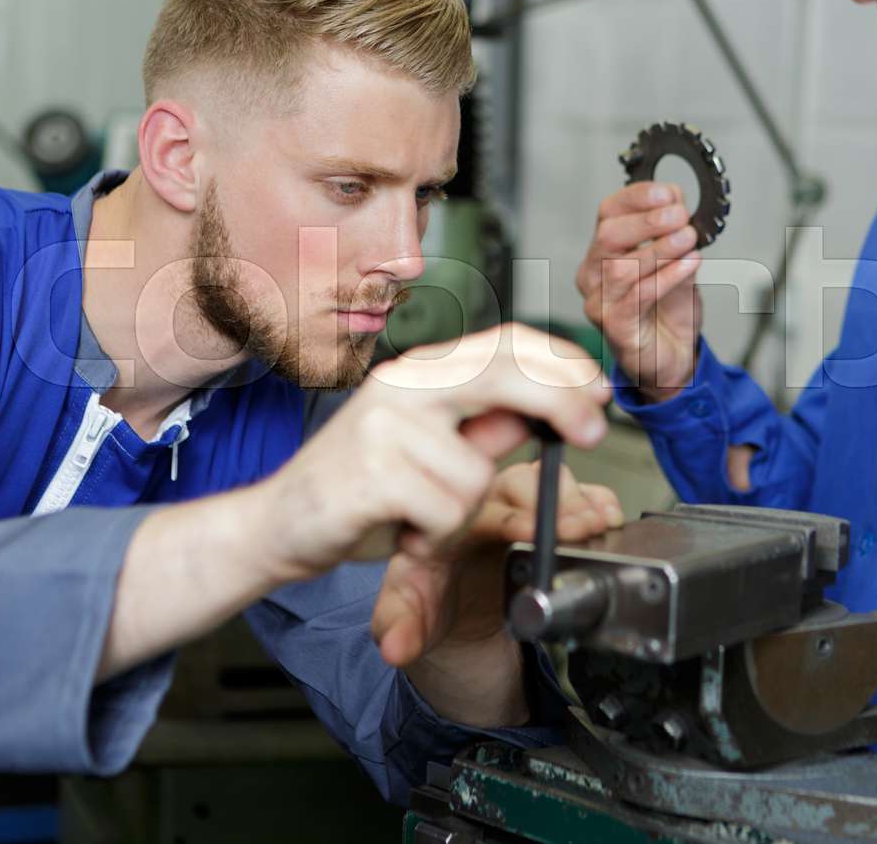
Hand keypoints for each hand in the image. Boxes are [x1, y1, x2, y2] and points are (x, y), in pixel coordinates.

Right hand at [261, 324, 610, 583]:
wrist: (277, 523)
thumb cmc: (359, 484)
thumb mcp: (432, 442)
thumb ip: (486, 421)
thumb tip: (549, 403)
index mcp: (421, 370)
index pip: (505, 342)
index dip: (562, 362)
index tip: (600, 392)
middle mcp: (401, 385)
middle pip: (503, 375)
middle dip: (561, 401)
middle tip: (591, 432)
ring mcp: (383, 426)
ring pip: (476, 471)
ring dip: (461, 509)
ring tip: (421, 511)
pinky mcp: (370, 473)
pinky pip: (445, 510)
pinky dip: (434, 534)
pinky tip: (401, 526)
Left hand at [371, 461, 623, 725]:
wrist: (465, 623)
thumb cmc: (435, 607)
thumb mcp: (411, 619)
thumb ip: (400, 626)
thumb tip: (394, 644)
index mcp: (449, 517)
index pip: (481, 504)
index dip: (511, 516)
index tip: (530, 532)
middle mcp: (489, 503)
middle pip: (525, 483)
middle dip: (555, 504)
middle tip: (577, 527)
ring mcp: (528, 507)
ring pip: (558, 483)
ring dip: (583, 502)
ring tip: (597, 524)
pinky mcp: (559, 515)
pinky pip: (584, 495)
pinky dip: (601, 503)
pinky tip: (609, 518)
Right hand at [577, 181, 702, 401]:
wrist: (674, 357)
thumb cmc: (668, 310)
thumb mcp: (677, 260)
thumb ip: (674, 231)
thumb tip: (677, 197)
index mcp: (604, 251)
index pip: (609, 212)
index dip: (637, 197)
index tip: (668, 192)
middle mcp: (593, 274)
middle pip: (608, 236)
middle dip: (647, 221)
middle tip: (681, 215)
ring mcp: (599, 301)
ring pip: (621, 267)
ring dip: (660, 248)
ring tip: (689, 239)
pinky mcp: (613, 326)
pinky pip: (637, 297)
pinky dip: (666, 276)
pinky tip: (689, 264)